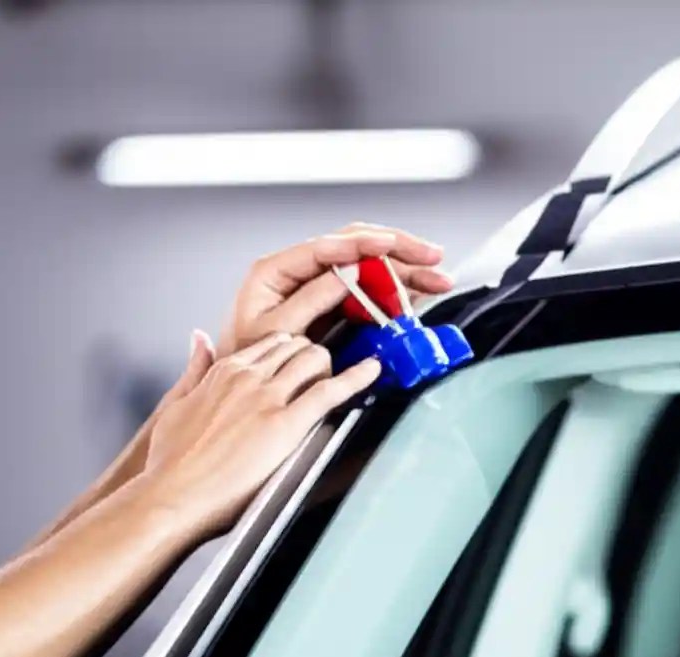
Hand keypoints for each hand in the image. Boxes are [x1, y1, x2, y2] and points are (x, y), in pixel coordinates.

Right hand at [141, 333, 380, 538]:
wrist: (170, 498)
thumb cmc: (170, 463)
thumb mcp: (176, 405)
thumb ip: (193, 369)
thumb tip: (198, 338)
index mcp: (223, 371)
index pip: (270, 342)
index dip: (292, 350)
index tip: (303, 360)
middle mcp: (246, 376)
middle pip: (296, 344)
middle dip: (314, 357)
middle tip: (324, 377)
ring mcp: (267, 397)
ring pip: (314, 358)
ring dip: (331, 367)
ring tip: (340, 382)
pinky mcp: (284, 423)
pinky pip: (330, 391)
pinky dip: (357, 378)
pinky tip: (373, 370)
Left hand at [217, 223, 452, 356]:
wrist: (241, 390)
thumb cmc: (246, 358)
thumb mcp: (274, 332)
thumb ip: (309, 301)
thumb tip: (346, 274)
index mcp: (277, 270)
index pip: (327, 246)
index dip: (363, 243)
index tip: (391, 244)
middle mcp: (301, 271)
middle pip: (356, 246)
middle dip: (398, 250)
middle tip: (431, 256)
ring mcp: (321, 286)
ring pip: (371, 266)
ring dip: (407, 271)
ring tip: (438, 279)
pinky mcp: (336, 304)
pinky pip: (372, 289)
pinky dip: (399, 290)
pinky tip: (422, 291)